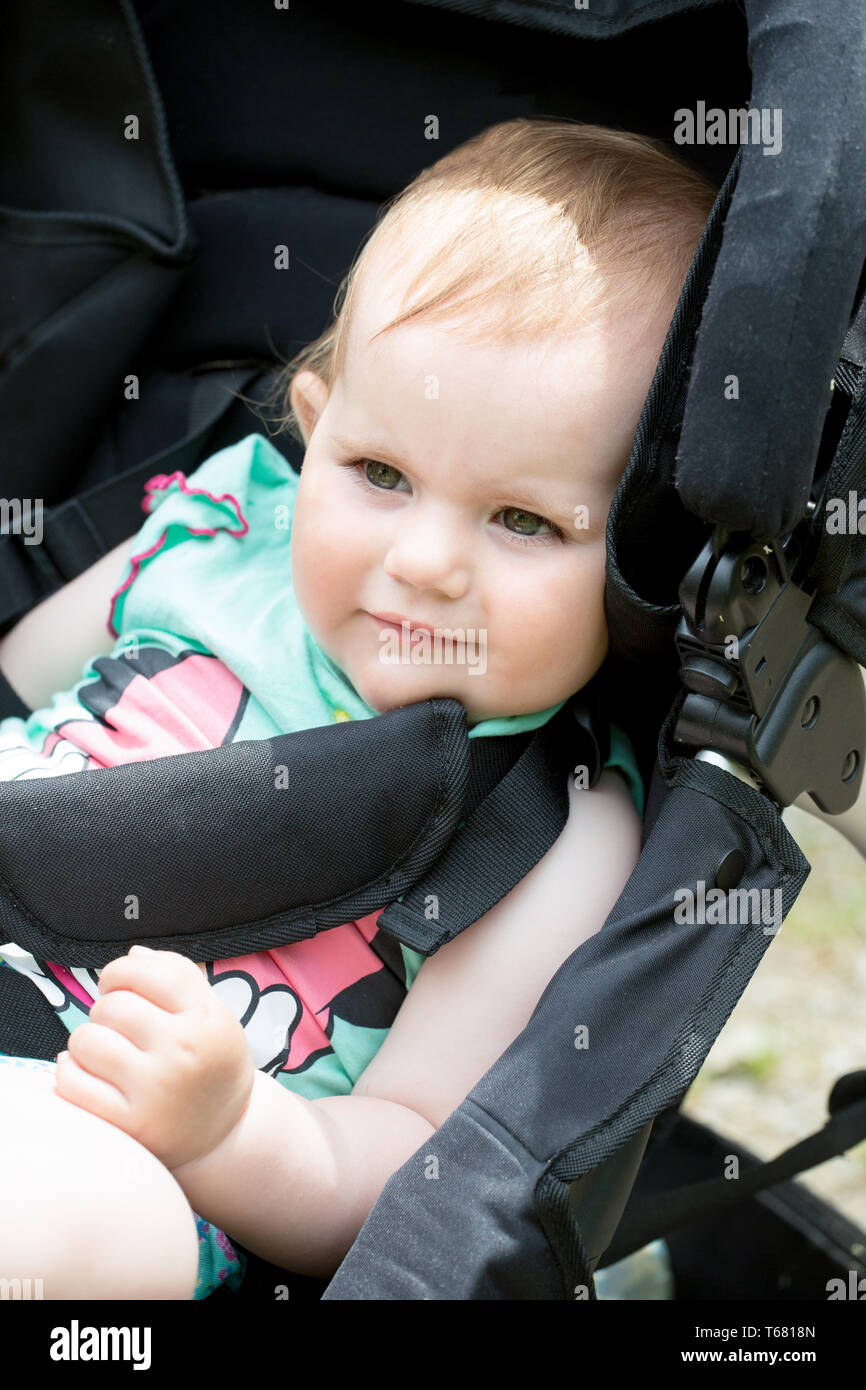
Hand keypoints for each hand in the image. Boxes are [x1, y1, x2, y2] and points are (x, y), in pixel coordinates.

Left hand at [54, 946, 254, 1169]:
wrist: (224, 1133)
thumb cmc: (209, 1062)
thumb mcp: (212, 1013)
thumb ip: (178, 975)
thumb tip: (134, 954)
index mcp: (207, 1019)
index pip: (149, 972)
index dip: (122, 970)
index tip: (117, 983)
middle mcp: (183, 1053)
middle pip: (113, 1005)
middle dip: (106, 1008)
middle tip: (118, 1025)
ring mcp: (155, 1092)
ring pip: (87, 1040)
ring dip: (87, 1040)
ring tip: (105, 1050)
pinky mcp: (129, 1125)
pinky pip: (72, 1081)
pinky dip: (70, 1070)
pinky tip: (87, 1071)